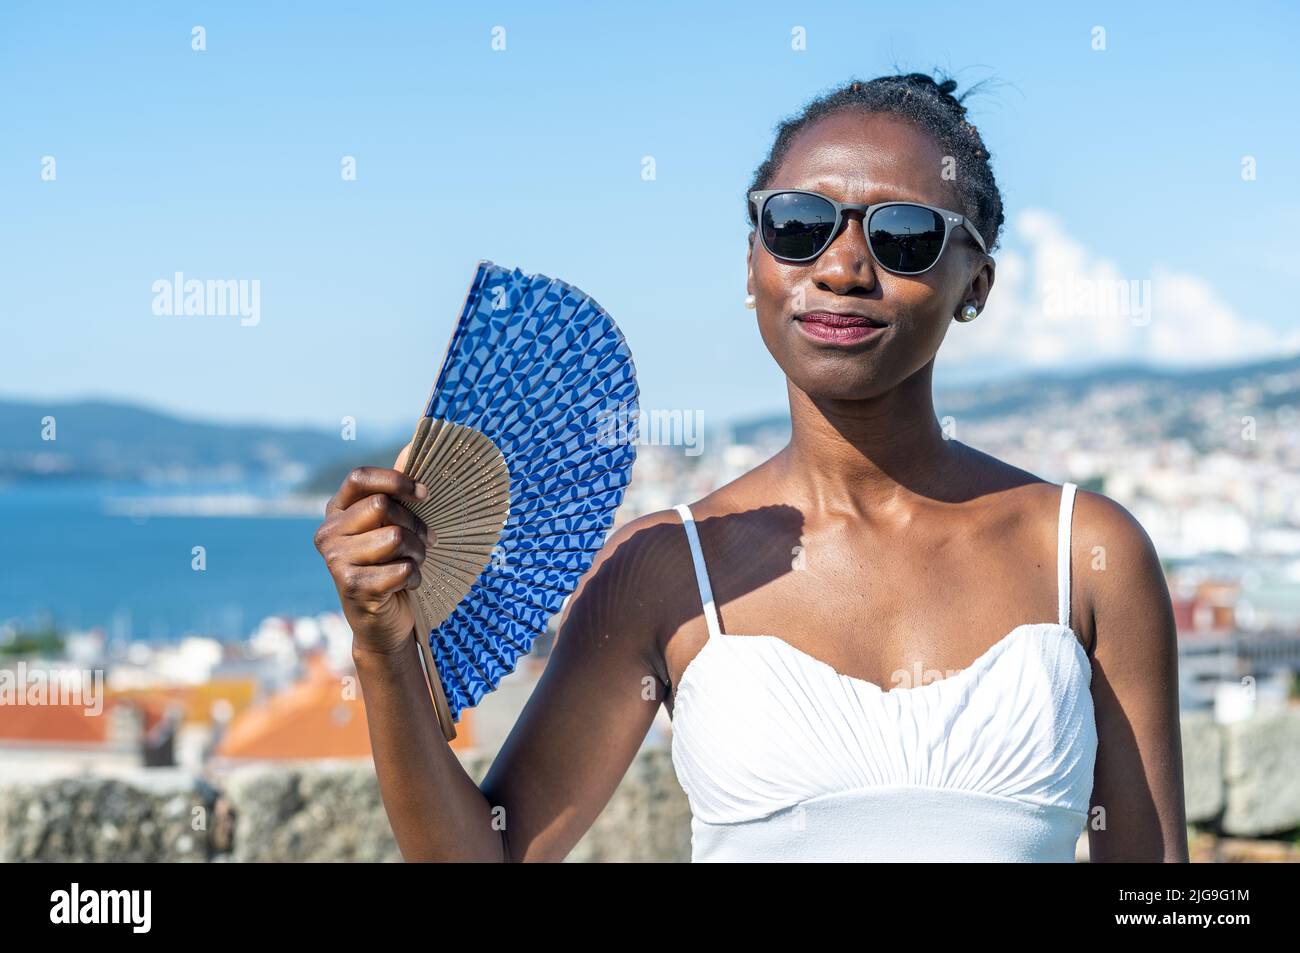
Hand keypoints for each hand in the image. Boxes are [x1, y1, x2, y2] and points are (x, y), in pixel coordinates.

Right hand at [313, 442, 434, 655]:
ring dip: (418, 553)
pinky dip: (414, 577)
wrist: (382, 621)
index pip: (360, 477)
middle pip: (384, 507)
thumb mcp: (394, 524)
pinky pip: (400, 569)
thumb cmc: (391, 564)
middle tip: (425, 542)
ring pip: (395, 538)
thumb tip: (412, 444)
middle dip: (416, 525)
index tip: (424, 494)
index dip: (395, 480)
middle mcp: (328, 533)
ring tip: (413, 564)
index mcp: (337, 510)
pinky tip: (405, 585)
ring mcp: (335, 561)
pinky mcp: (351, 587)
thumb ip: (398, 488)